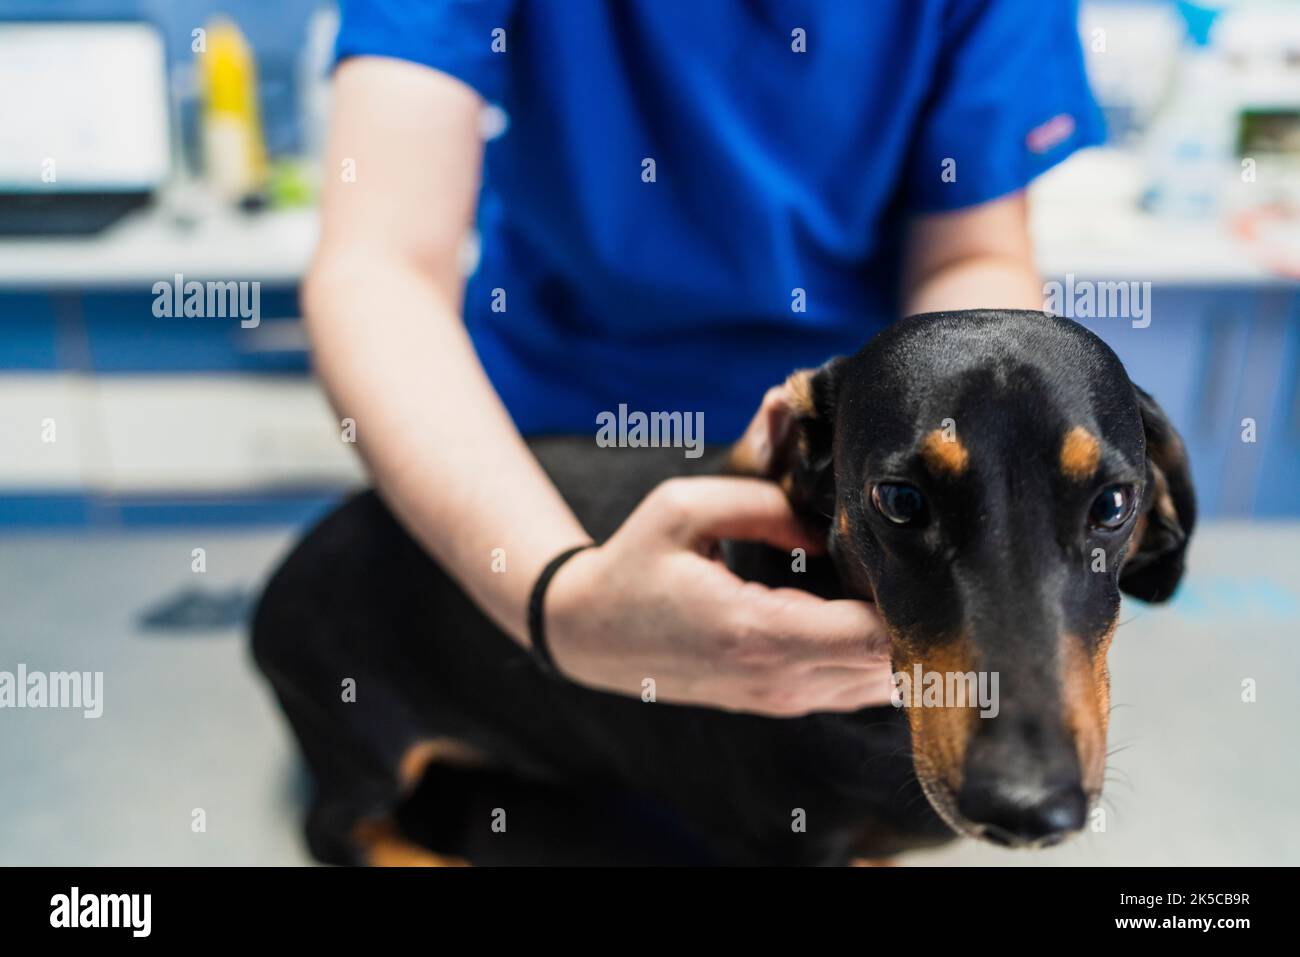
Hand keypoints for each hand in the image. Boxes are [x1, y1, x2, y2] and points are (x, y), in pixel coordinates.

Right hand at [544, 476, 894, 716]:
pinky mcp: (783, 701)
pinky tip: (867, 609)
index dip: (908, 600)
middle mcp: (779, 679)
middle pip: (892, 666)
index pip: (873, 638)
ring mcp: (783, 699)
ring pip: (884, 685)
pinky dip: (877, 656)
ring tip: (892, 580)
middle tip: (914, 559)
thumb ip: (764, 505)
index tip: (912, 554)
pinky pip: (857, 688)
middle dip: (914, 617)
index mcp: (756, 632)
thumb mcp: (683, 508)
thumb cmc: (633, 563)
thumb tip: (830, 526)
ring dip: (900, 639)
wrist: (589, 634)